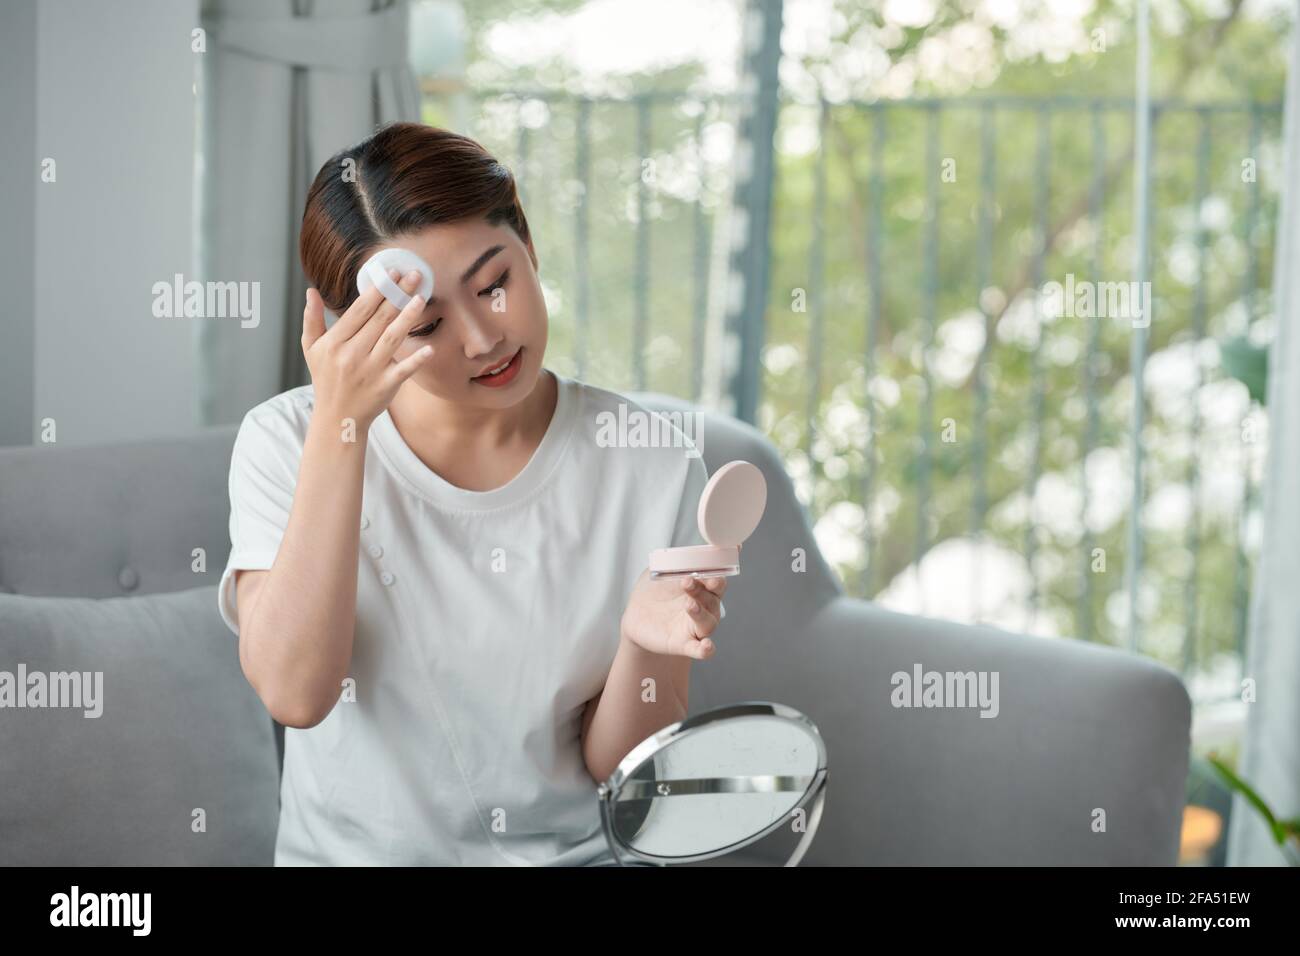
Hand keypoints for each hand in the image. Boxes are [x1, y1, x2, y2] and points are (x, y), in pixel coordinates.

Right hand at [302, 268, 433, 429]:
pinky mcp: (386, 386)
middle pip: (379, 319)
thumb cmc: (326, 378)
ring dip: (408, 318)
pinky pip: (403, 370)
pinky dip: (416, 360)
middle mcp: (352, 354)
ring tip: (421, 298)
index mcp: (335, 342)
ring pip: (392, 338)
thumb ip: (312, 319)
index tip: (391, 272)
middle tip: (414, 275)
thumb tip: (311, 292)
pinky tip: (430, 348)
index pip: (359, 310)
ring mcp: (370, 370)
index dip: (377, 290)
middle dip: (397, 294)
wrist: (338, 418)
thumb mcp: (312, 348)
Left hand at [620, 569, 726, 659]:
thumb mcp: (660, 572)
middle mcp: (704, 607)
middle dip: (703, 590)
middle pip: (714, 599)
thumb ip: (672, 563)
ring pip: (709, 622)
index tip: (709, 571)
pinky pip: (701, 650)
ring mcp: (695, 626)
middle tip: (687, 581)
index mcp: (702, 588)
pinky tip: (706, 646)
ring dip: (701, 613)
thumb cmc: (653, 592)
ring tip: (689, 605)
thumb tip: (682, 554)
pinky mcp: (684, 643)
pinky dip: (705, 649)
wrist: (635, 616)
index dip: (717, 575)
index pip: (717, 581)